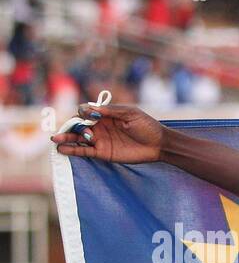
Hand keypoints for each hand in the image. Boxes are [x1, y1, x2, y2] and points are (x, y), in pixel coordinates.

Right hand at [50, 102, 165, 163]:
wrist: (159, 144)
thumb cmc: (147, 126)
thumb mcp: (130, 114)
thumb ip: (110, 111)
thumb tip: (91, 109)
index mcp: (104, 115)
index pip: (84, 112)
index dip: (83, 113)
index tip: (91, 117)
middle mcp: (99, 126)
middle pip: (77, 124)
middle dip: (70, 126)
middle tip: (72, 131)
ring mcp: (100, 140)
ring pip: (77, 138)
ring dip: (66, 138)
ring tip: (55, 139)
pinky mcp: (103, 152)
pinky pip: (84, 151)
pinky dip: (73, 150)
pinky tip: (62, 149)